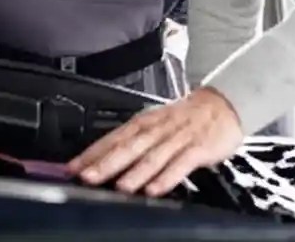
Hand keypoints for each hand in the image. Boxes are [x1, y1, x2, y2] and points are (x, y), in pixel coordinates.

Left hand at [65, 86, 243, 196]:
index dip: (92, 153)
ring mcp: (178, 138)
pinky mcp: (198, 148)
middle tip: (87, 177)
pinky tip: (154, 189)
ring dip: (134, 173)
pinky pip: (181, 163)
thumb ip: (132, 141)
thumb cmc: (185, 117)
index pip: (113, 137)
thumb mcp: (155, 123)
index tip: (71, 167)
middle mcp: (157, 129)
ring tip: (119, 187)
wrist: (223, 104)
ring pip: (153, 156)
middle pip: (128, 146)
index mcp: (144, 122)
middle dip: (106, 163)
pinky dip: (166, 177)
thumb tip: (101, 159)